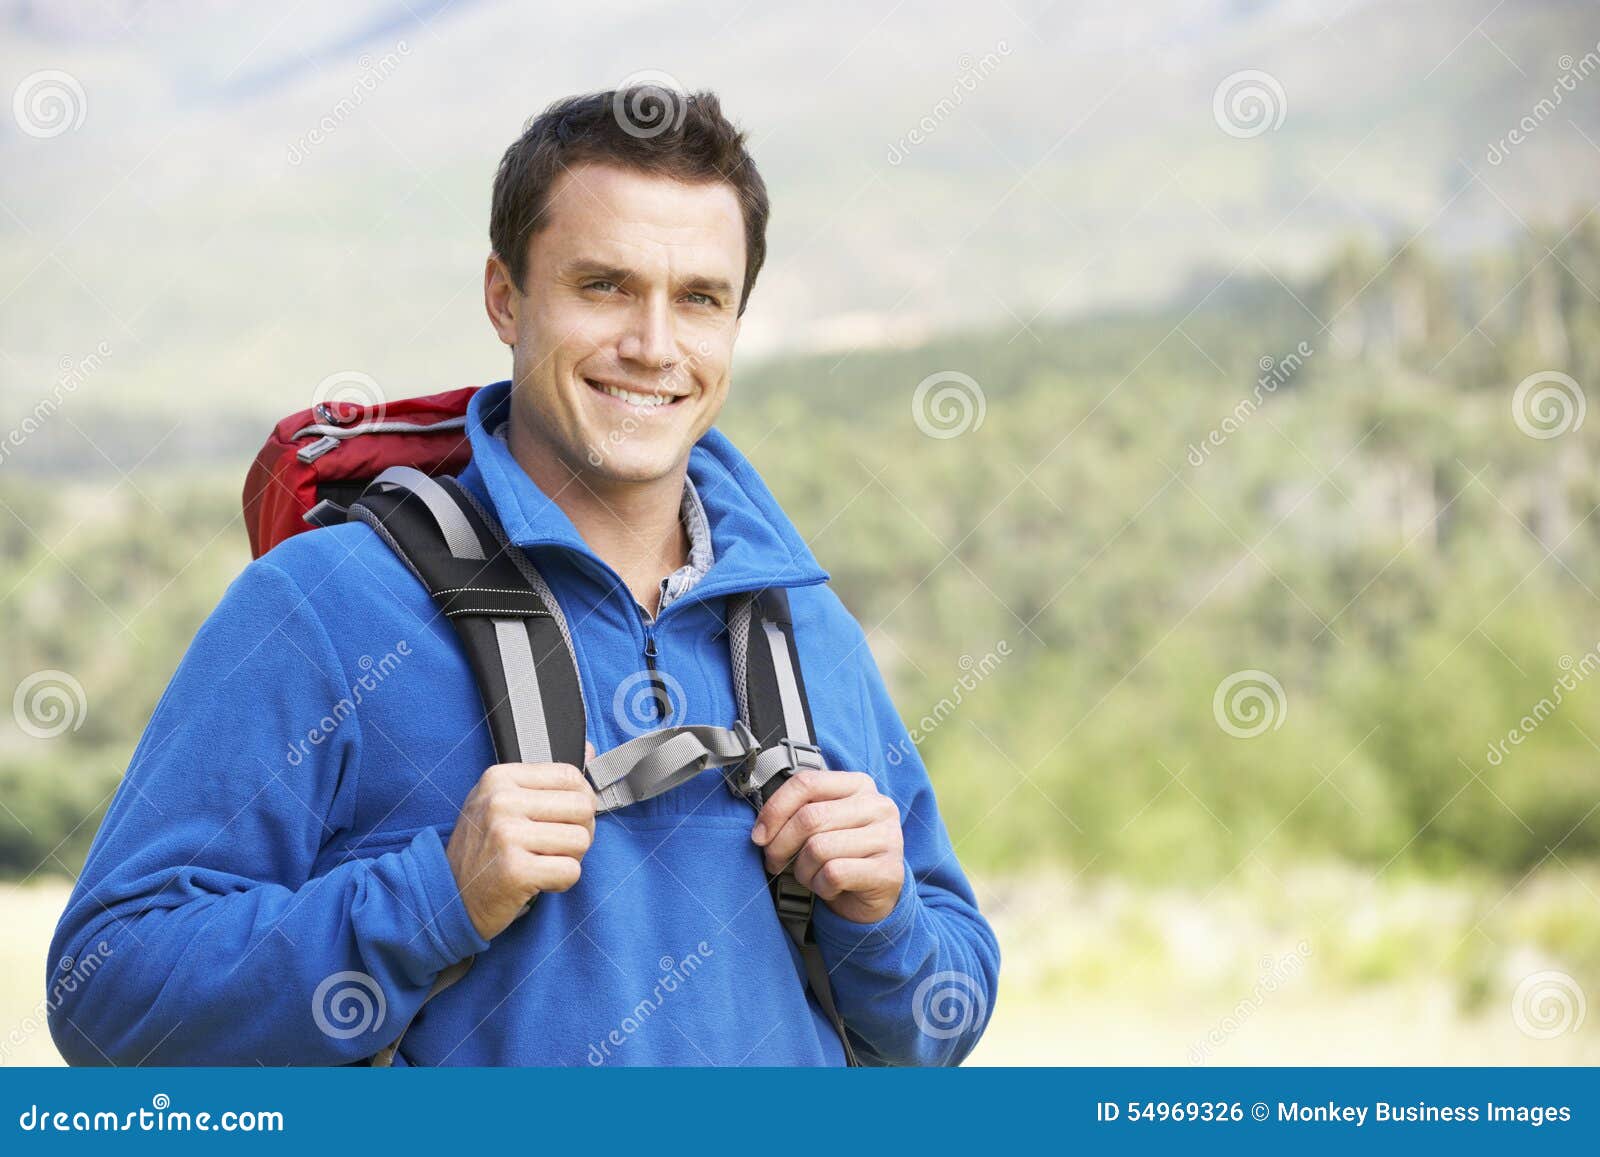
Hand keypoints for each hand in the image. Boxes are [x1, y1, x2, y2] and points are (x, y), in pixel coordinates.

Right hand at [445, 752, 596, 939]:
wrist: (450, 896)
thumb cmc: (484, 847)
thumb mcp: (503, 801)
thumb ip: (545, 778)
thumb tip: (590, 750)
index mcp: (500, 777)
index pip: (570, 775)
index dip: (580, 800)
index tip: (564, 818)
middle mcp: (501, 801)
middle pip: (582, 807)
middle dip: (580, 831)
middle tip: (555, 846)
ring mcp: (506, 835)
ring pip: (581, 840)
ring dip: (570, 858)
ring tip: (542, 862)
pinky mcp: (515, 870)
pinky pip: (570, 871)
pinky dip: (561, 882)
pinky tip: (537, 881)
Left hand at [751, 769, 904, 923]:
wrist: (871, 897)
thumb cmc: (840, 855)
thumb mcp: (820, 826)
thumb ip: (798, 814)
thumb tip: (762, 830)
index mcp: (858, 785)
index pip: (807, 782)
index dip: (775, 810)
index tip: (760, 835)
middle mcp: (878, 805)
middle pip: (810, 818)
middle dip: (781, 846)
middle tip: (775, 862)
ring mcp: (888, 837)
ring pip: (819, 848)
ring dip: (803, 870)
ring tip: (810, 875)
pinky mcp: (889, 871)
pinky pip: (834, 873)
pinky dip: (821, 886)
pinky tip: (829, 888)